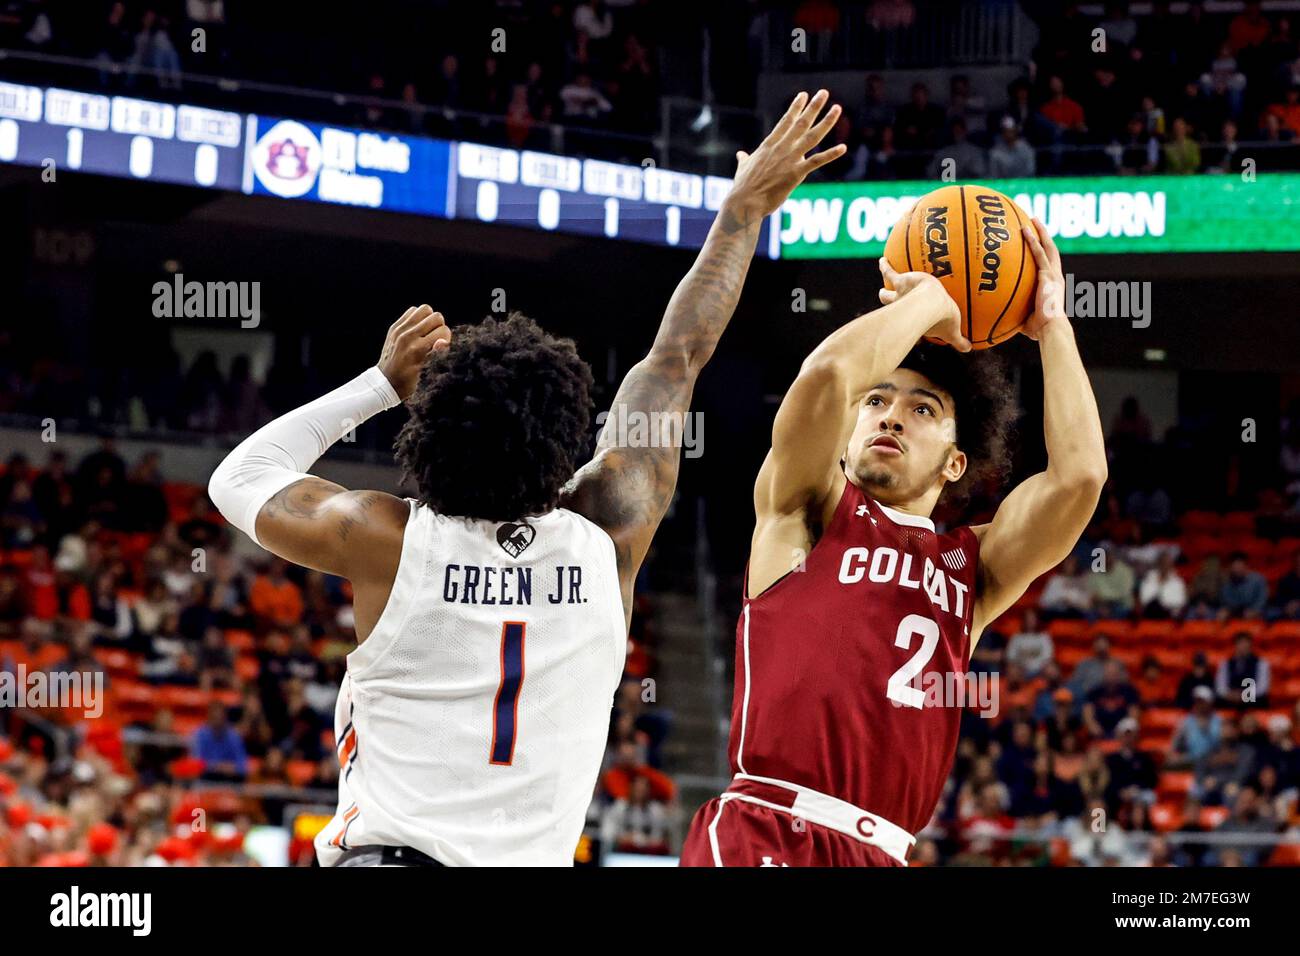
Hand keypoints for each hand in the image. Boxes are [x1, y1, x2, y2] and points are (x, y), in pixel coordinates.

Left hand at [377, 305, 450, 400]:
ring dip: (429, 319)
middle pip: (436, 317)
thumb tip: (443, 341)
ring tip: (427, 332)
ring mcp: (400, 330)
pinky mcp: (394, 327)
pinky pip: (412, 311)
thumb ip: (436, 356)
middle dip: (440, 327)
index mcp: (418, 349)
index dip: (447, 339)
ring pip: (425, 309)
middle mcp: (408, 336)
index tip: (441, 348)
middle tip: (434, 339)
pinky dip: (418, 318)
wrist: (385, 383)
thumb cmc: (408, 382)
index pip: (444, 331)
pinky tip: (417, 330)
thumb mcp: (425, 373)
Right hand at [724, 90, 847, 223]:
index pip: (785, 121)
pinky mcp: (796, 173)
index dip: (796, 108)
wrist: (745, 202)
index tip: (804, 95)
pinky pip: (817, 161)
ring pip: (812, 136)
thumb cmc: (742, 187)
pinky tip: (843, 147)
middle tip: (824, 93)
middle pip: (801, 123)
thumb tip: (740, 154)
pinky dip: (831, 154)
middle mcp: (781, 148)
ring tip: (837, 108)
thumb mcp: (743, 168)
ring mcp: (790, 159)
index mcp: (769, 145)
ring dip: (826, 122)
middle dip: (813, 107)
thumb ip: (745, 159)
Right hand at [877, 255, 970, 351]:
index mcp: (914, 319)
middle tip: (883, 293)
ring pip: (886, 293)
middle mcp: (902, 308)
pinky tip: (883, 259)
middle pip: (890, 304)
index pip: (909, 320)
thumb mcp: (952, 331)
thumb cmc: (942, 319)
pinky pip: (888, 272)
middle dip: (887, 298)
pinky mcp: (901, 281)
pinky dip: (884, 265)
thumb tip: (968, 349)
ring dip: (885, 285)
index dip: (906, 321)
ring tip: (882, 271)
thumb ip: (959, 340)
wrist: (931, 303)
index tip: (903, 320)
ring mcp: (899, 295)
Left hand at [1022, 217, 1066, 339]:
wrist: (1050, 329)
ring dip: (1039, 232)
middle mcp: (1055, 277)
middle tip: (1035, 222)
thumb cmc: (1039, 329)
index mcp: (1052, 285)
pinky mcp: (1048, 276)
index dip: (1044, 251)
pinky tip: (1025, 231)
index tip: (1037, 241)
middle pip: (1051, 250)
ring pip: (1047, 247)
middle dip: (1044, 235)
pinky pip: (1039, 254)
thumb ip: (1015, 312)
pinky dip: (1032, 241)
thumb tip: (999, 317)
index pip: (1048, 264)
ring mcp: (1053, 275)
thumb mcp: (1025, 317)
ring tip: (1030, 219)